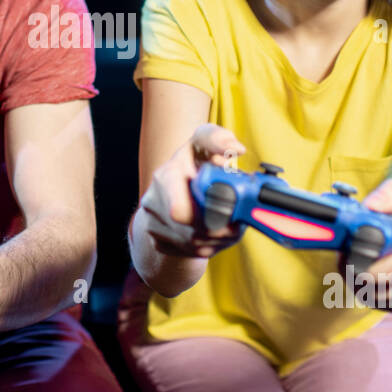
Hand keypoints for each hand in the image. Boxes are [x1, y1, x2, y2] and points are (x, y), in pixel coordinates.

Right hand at [137, 123, 247, 257]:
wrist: (168, 191)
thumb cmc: (191, 164)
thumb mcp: (202, 142)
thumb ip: (217, 138)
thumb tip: (235, 149)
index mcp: (165, 177)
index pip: (180, 211)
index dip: (211, 213)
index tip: (232, 207)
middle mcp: (153, 203)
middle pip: (197, 231)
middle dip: (223, 228)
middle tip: (237, 220)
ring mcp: (154, 226)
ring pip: (199, 245)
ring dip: (221, 237)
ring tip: (228, 222)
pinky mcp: (159, 244)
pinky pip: (194, 253)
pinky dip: (212, 245)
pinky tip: (214, 231)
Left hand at [360, 179, 391, 315]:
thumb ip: (390, 194)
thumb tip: (370, 206)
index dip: (370, 267)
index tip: (350, 256)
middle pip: (391, 289)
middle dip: (361, 279)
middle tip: (346, 264)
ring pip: (389, 302)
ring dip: (364, 289)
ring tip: (356, 269)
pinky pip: (391, 309)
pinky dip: (374, 298)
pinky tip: (369, 281)